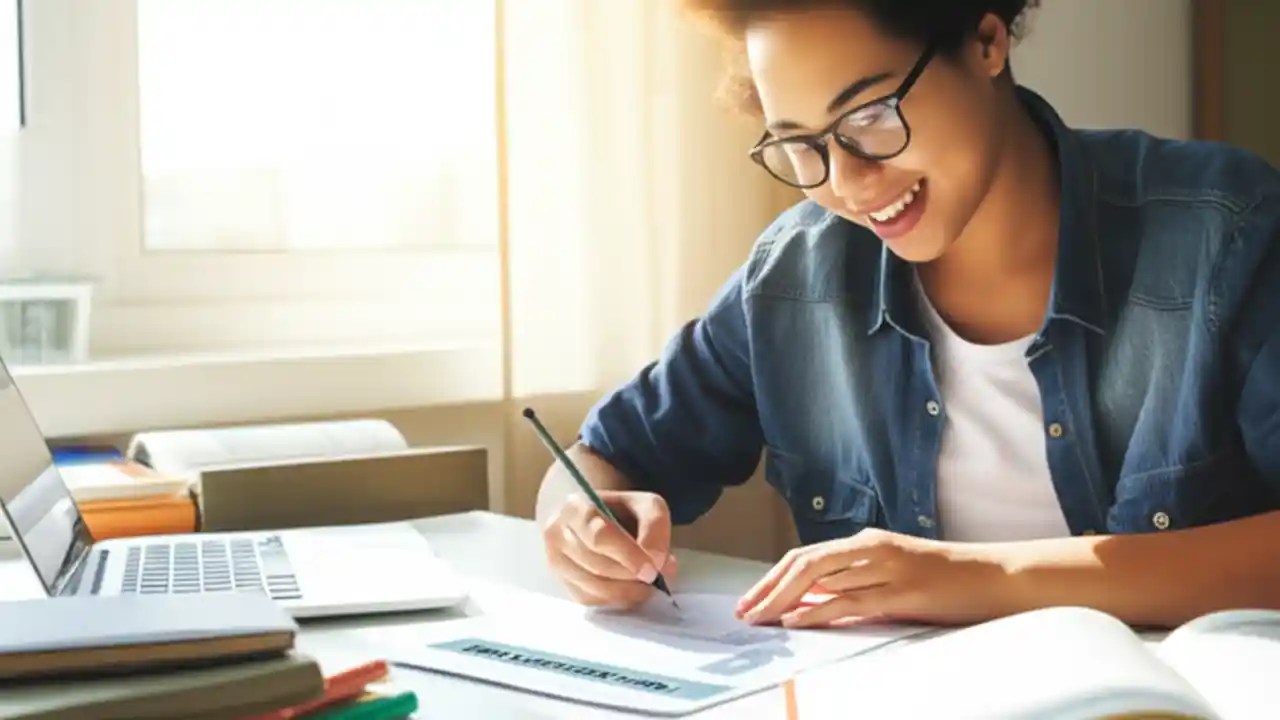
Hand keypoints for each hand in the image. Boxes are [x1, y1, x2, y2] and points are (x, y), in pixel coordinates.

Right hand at [542, 490, 677, 607]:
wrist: (602, 522)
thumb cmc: (624, 512)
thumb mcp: (647, 505)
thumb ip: (655, 526)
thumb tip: (655, 561)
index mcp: (576, 506)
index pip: (599, 536)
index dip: (628, 556)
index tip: (652, 570)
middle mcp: (557, 534)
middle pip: (597, 565)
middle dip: (630, 577)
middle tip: (655, 579)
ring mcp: (556, 561)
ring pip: (593, 587)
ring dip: (626, 591)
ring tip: (647, 585)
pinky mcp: (563, 584)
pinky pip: (591, 600)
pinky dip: (615, 600)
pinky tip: (630, 589)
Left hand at [735, 528, 1016, 627]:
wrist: (993, 575)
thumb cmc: (943, 578)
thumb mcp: (891, 573)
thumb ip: (853, 583)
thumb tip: (810, 601)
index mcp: (865, 542)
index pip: (804, 556)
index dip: (772, 578)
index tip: (750, 599)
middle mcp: (870, 548)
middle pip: (804, 564)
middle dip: (768, 589)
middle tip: (745, 612)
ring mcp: (886, 568)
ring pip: (821, 579)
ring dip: (783, 600)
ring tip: (760, 618)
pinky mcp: (901, 592)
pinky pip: (850, 600)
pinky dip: (817, 610)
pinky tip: (796, 619)